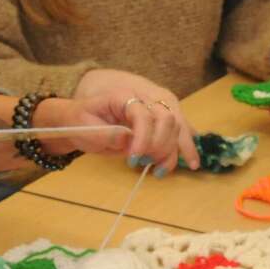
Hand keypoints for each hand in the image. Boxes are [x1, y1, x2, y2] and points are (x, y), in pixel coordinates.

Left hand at [58, 68, 199, 173]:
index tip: (133, 159)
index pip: (142, 113)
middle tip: (146, 164)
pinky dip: (183, 148)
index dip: (142, 137)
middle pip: (166, 118)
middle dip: (161, 144)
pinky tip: (190, 163)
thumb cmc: (80, 121)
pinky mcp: (156, 125)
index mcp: (123, 96)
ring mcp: (152, 112)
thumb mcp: (84, 127)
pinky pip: (178, 133)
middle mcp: (143, 100)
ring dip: (173, 151)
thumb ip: (104, 134)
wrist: (80, 120)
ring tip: (161, 172)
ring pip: (176, 127)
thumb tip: (127, 141)